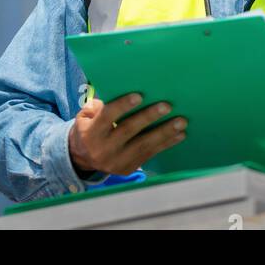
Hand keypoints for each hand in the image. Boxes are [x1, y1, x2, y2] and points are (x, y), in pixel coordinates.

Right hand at [68, 92, 186, 176]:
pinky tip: (179, 135)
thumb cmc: (89, 130)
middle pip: (129, 130)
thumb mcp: (84, 116)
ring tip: (181, 122)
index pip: (107, 117)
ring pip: (143, 145)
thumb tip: (120, 95)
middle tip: (167, 106)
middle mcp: (104, 149)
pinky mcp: (128, 168)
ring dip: (164, 132)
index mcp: (92, 133)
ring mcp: (117, 161)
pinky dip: (166, 144)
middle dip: (149, 117)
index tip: (139, 95)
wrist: (83, 159)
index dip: (123, 106)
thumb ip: (97, 107)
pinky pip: (149, 154)